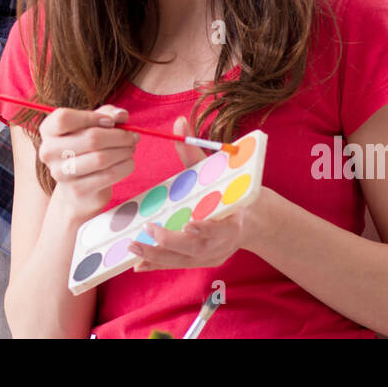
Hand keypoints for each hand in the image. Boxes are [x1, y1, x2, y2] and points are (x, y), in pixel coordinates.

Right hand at [40, 104, 139, 218]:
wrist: (78, 189)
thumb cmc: (85, 149)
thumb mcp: (92, 125)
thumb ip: (107, 114)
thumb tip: (122, 115)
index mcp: (48, 130)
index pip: (64, 118)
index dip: (92, 117)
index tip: (111, 121)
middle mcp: (48, 151)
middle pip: (91, 138)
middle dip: (119, 136)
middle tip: (132, 136)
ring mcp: (61, 173)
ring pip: (101, 158)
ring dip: (124, 151)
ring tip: (131, 148)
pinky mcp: (77, 190)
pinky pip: (108, 175)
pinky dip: (125, 166)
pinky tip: (129, 162)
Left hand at [130, 116, 246, 270]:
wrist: (254, 219)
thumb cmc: (233, 190)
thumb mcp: (219, 169)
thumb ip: (195, 150)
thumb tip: (178, 122)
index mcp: (234, 219)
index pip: (223, 227)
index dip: (208, 228)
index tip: (191, 223)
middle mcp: (224, 242)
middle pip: (198, 248)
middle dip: (173, 241)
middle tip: (150, 229)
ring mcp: (212, 255)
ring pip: (184, 260)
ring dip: (158, 255)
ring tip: (134, 246)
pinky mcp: (201, 261)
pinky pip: (177, 264)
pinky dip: (158, 264)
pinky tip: (138, 263)